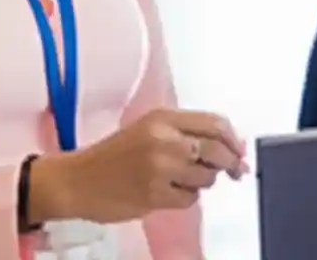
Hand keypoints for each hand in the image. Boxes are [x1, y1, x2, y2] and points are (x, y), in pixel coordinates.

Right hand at [28, 108, 248, 224]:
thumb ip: (187, 134)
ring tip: (178, 180)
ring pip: (206, 178)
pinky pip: (190, 199)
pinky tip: (167, 192)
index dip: (233, 139)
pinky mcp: (155, 193)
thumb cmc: (114, 156)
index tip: (238, 150)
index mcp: (162, 118)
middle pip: (218, 150)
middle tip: (232, 171)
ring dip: (201, 183)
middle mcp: (163, 138)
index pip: (215, 122)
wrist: (77, 180)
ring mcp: (159, 166)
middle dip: (230, 164)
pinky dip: (185, 198)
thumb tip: (233, 150)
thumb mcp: (148, 130)